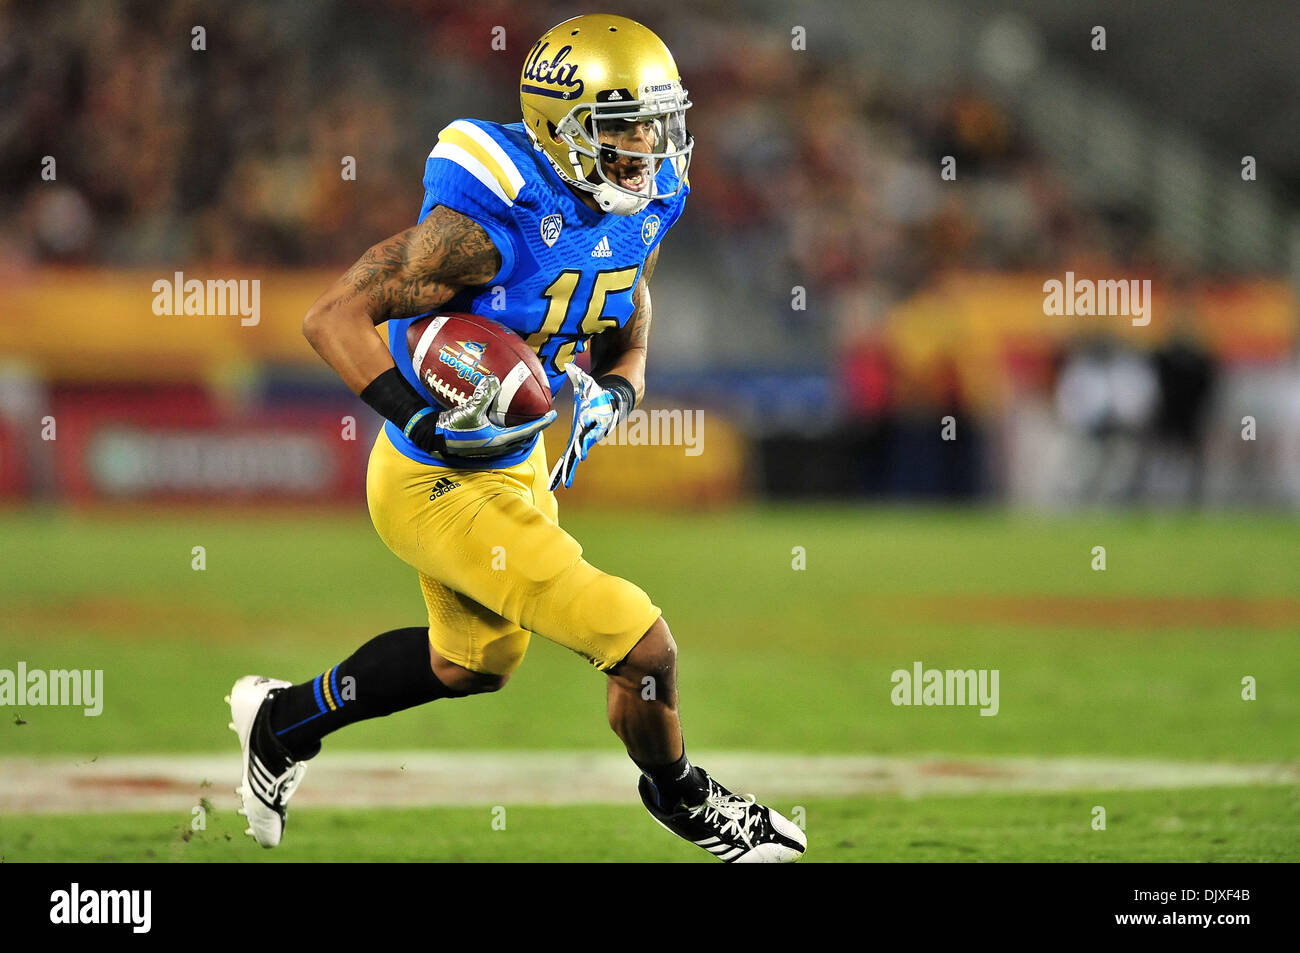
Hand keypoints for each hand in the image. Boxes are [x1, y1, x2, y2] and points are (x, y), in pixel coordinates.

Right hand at [435, 375, 555, 458]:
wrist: (434, 438)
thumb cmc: (452, 428)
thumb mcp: (469, 410)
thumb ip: (483, 396)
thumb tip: (494, 380)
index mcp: (500, 439)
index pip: (528, 430)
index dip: (541, 422)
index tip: (553, 414)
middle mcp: (498, 445)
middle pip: (523, 435)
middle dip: (533, 425)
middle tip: (540, 413)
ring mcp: (489, 446)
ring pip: (512, 436)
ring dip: (520, 427)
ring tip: (524, 415)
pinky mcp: (481, 443)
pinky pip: (500, 434)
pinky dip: (506, 426)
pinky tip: (500, 416)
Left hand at [548, 363, 621, 489]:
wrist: (610, 402)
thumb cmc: (596, 392)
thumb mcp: (588, 384)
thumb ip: (579, 376)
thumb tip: (570, 366)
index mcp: (590, 422)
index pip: (586, 434)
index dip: (584, 443)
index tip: (582, 455)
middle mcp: (588, 434)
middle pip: (580, 450)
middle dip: (574, 463)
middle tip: (568, 478)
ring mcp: (584, 440)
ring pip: (574, 458)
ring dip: (567, 472)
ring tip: (561, 485)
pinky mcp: (579, 443)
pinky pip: (570, 458)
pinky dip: (564, 470)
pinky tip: (557, 483)